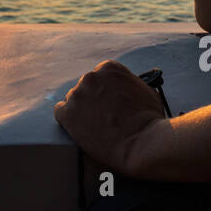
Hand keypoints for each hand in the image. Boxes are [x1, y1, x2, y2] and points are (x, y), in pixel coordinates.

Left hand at [53, 60, 172, 178]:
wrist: (142, 142)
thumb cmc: (150, 119)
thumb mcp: (146, 90)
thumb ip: (131, 84)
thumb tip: (129, 87)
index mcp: (109, 68)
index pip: (100, 77)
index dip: (105, 92)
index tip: (109, 104)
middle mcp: (90, 77)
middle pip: (86, 88)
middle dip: (93, 101)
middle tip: (103, 117)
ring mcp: (78, 94)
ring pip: (74, 100)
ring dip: (82, 111)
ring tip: (95, 127)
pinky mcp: (68, 114)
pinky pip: (60, 112)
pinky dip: (67, 120)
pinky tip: (77, 128)